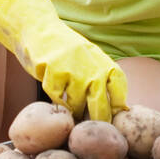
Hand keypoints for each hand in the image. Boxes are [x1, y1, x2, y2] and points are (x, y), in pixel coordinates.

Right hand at [0, 0, 128, 120]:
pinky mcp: (54, 73)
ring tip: (67, 100)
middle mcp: (93, 68)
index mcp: (105, 64)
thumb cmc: (67, 50)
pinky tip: (53, 87)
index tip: (110, 118)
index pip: (119, 95)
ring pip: (76, 106)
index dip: (115, 109)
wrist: (40, 29)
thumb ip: (103, 79)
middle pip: (100, 108)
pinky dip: (54, 99)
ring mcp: (74, 71)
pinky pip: (56, 100)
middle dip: (95, 122)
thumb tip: (120, 110)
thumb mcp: (91, 59)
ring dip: (71, 109)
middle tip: (89, 129)